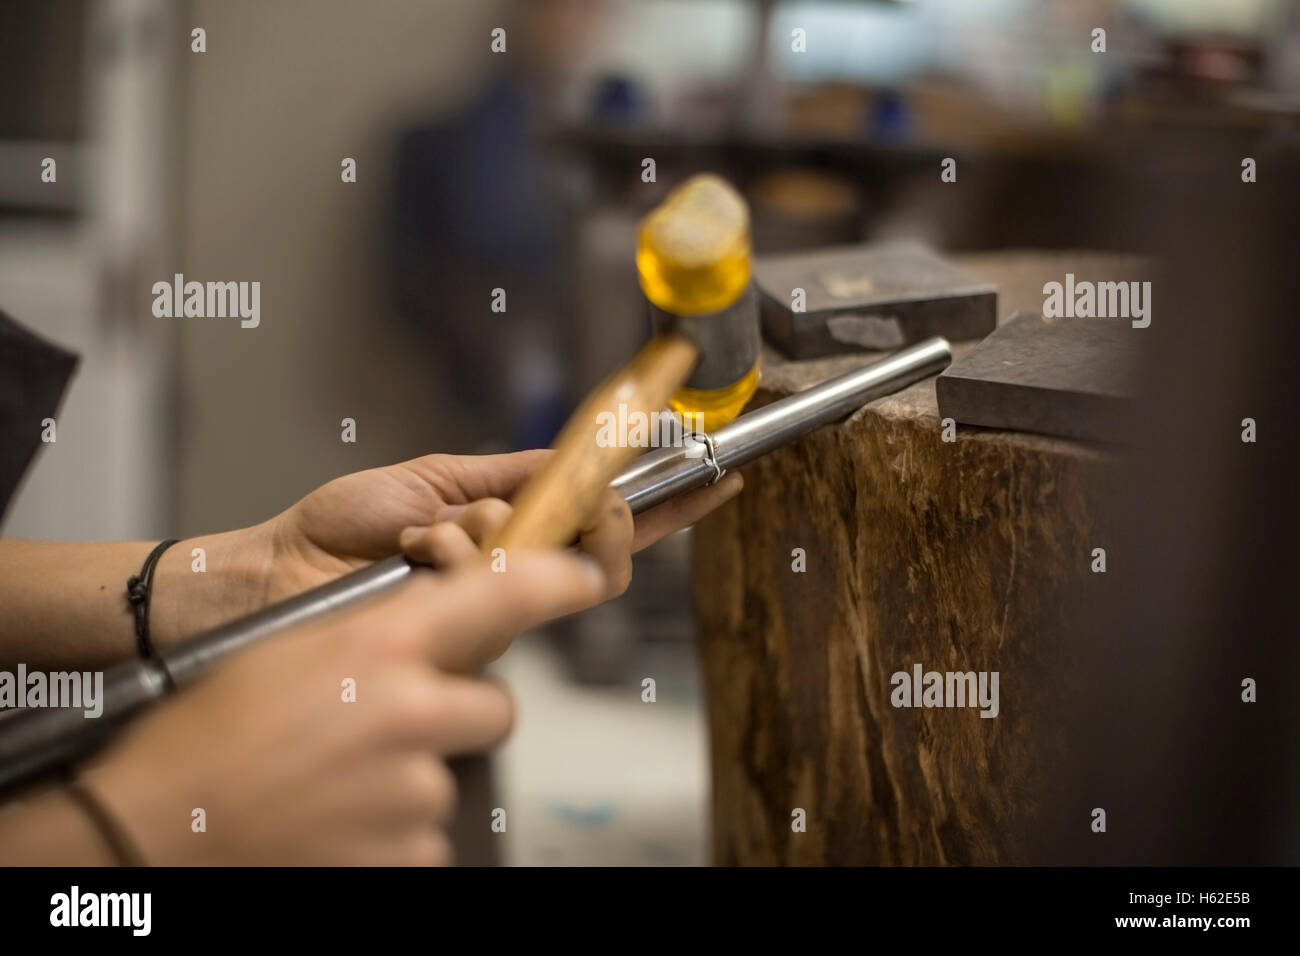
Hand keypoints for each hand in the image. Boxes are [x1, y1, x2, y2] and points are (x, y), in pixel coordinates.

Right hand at [81, 551, 604, 865]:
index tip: (587, 572)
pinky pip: (430, 838)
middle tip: (390, 730)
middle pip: (494, 708)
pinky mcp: (410, 856)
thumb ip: (376, 638)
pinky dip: (394, 834)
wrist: (153, 826)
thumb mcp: (294, 652)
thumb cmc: (209, 734)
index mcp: (380, 648)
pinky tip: (338, 824)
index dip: (555, 579)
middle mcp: (411, 714)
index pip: (500, 596)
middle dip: (456, 716)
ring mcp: (414, 790)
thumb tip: (429, 635)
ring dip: (411, 779)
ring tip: (335, 785)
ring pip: (452, 775)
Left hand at [160, 451, 741, 634]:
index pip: (610, 524)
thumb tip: (576, 461)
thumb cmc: (342, 527)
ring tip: (437, 527)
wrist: (276, 569)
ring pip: (555, 571)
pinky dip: (455, 547)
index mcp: (516, 531)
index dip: (668, 506)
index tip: (717, 475)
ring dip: (498, 531)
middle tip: (576, 500)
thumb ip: (510, 476)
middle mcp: (517, 576)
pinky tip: (413, 548)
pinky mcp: (464, 633)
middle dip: (600, 518)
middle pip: (606, 559)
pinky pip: (499, 584)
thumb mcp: (436, 479)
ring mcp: (494, 610)